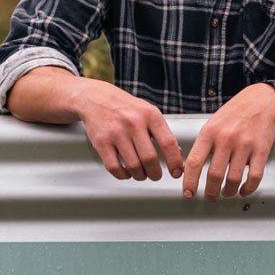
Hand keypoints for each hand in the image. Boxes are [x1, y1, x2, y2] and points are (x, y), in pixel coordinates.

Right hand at [70, 79, 184, 181]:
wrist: (96, 98)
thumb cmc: (126, 108)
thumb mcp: (148, 112)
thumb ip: (162, 132)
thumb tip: (178, 154)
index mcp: (150, 115)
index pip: (168, 143)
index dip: (175, 161)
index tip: (176, 172)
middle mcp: (134, 123)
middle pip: (149, 158)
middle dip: (155, 173)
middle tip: (156, 175)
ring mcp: (116, 133)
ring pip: (133, 166)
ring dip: (140, 176)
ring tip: (141, 174)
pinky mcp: (101, 142)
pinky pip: (114, 167)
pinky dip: (123, 175)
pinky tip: (126, 172)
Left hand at [182, 84, 274, 201]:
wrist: (259, 102)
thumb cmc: (233, 115)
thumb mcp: (211, 125)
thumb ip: (202, 146)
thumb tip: (189, 170)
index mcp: (209, 133)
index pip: (194, 163)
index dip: (189, 182)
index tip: (188, 193)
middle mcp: (226, 139)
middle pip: (214, 175)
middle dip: (210, 192)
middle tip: (210, 197)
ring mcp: (244, 145)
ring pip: (234, 179)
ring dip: (228, 192)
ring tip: (227, 193)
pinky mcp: (261, 150)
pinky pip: (254, 177)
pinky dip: (248, 188)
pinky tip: (244, 189)